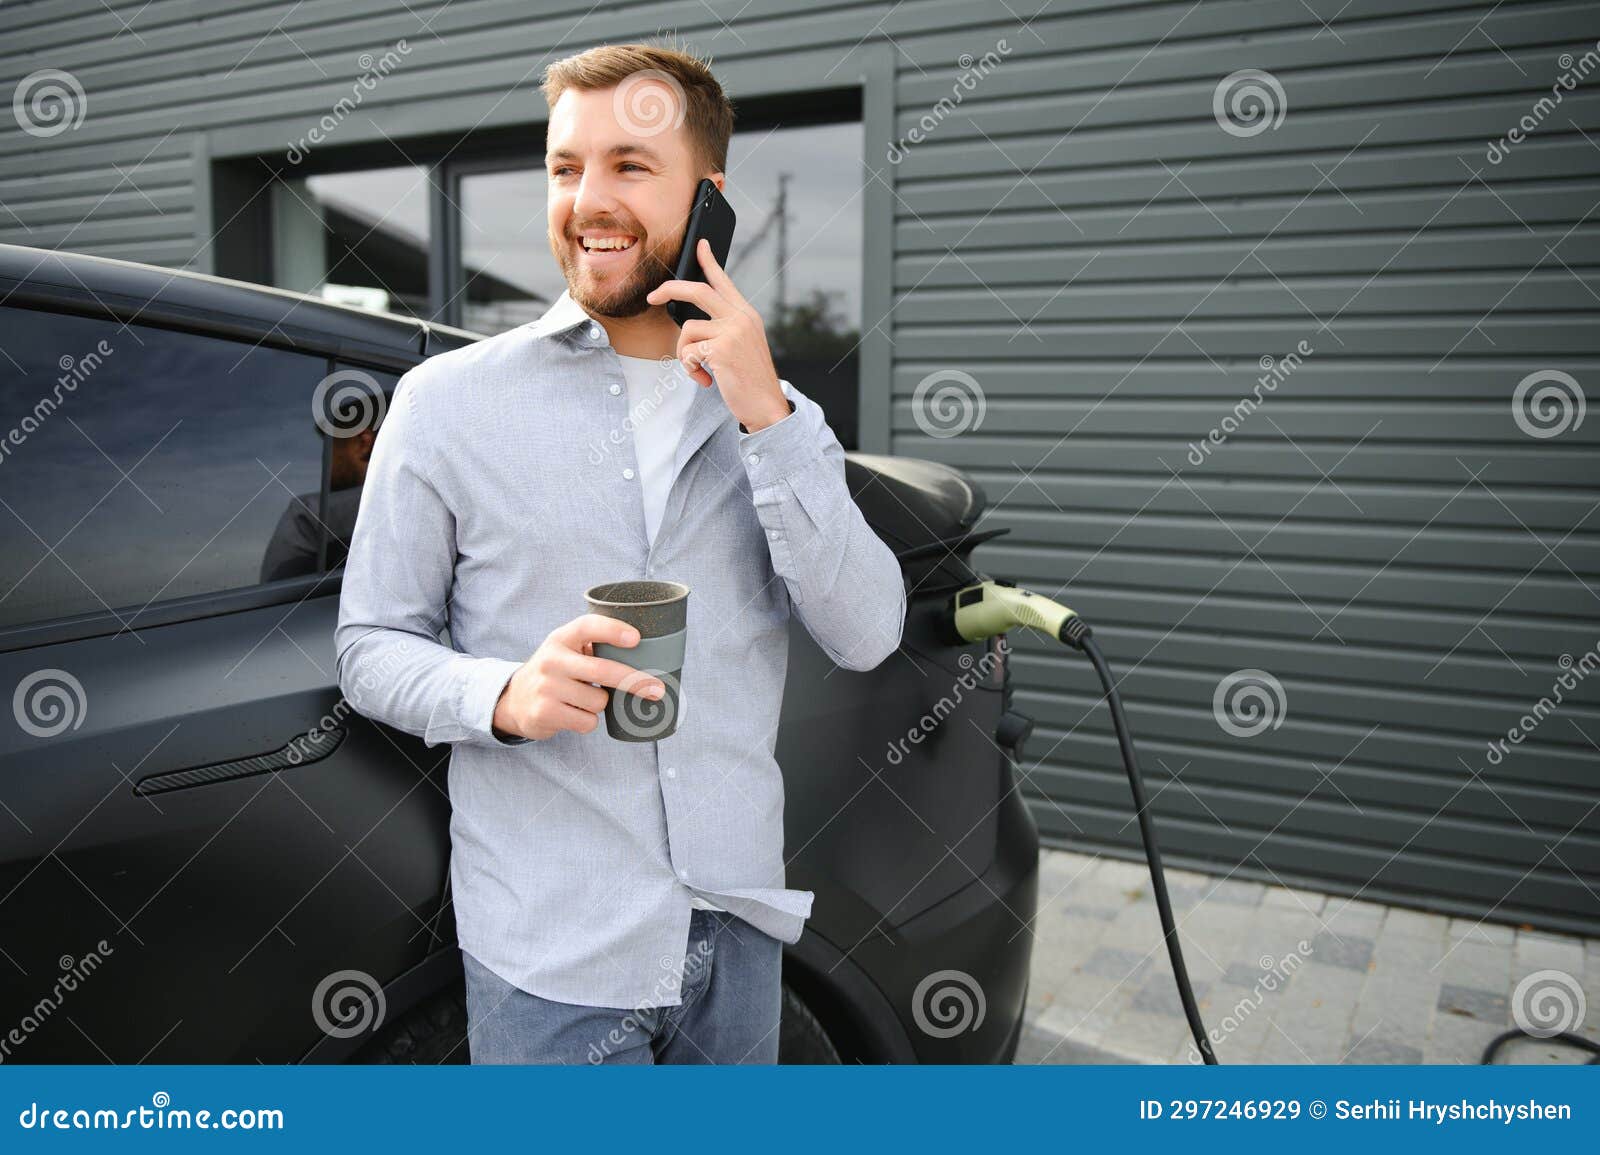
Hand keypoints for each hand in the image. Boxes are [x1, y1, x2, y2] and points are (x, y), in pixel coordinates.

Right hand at [492, 613, 664, 740]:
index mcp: (561, 638)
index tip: (636, 638)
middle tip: (657, 690)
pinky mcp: (545, 712)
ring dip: (600, 704)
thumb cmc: (557, 672)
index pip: (588, 626)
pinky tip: (573, 713)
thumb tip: (647, 655)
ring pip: (599, 701)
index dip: (613, 630)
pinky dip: (588, 721)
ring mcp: (547, 687)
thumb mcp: (567, 650)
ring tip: (583, 699)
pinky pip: (588, 721)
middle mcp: (552, 660)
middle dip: (635, 682)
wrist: (514, 700)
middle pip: (603, 670)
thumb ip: (594, 646)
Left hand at [645, 238, 789, 431]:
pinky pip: (688, 351)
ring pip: (687, 328)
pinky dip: (690, 369)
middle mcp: (741, 317)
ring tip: (699, 370)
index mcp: (746, 314)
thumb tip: (692, 325)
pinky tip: (706, 380)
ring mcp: (732, 331)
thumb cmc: (751, 379)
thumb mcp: (743, 345)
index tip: (701, 244)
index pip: (724, 281)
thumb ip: (725, 328)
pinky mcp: (721, 349)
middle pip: (698, 290)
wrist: (767, 405)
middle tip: (652, 297)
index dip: (710, 260)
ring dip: (684, 354)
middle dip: (669, 289)